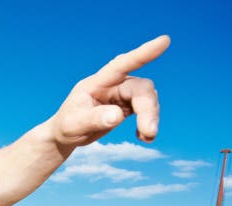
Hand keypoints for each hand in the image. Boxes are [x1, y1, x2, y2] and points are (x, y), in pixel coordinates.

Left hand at [49, 35, 169, 147]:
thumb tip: (118, 116)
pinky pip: (145, 110)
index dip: (143, 53)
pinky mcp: (127, 106)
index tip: (164, 41)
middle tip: (150, 131)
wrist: (66, 134)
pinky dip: (147, 124)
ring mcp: (121, 94)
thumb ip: (94, 118)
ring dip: (151, 117)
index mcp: (97, 83)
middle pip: (140, 88)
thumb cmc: (66, 125)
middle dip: (148, 108)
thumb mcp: (74, 124)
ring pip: (147, 98)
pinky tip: (144, 138)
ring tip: (147, 137)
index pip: (121, 65)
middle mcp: (112, 85)